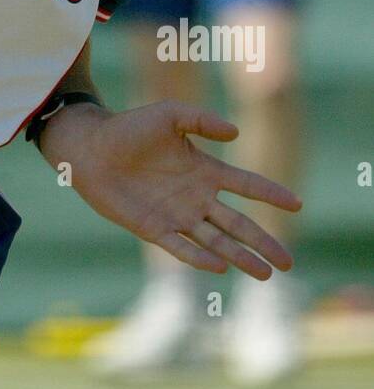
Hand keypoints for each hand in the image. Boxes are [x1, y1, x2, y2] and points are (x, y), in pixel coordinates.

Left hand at [45, 100, 301, 279]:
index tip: (297, 204)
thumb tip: (235, 133)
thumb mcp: (169, 114)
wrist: (92, 148)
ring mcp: (176, 215)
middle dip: (263, 242)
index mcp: (204, 169)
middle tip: (288, 263)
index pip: (246, 184)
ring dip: (241, 257)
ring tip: (265, 274)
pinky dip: (200, 258)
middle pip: (237, 224)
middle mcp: (195, 197)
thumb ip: (201, 119)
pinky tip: (220, 267)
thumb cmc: (130, 127)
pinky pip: (181, 248)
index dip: (270, 194)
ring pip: (216, 242)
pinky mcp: (153, 228)